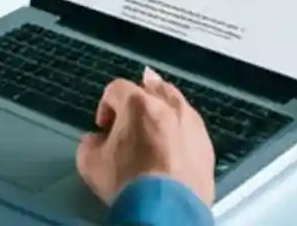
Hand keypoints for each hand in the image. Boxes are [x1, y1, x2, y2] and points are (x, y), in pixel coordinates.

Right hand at [76, 66, 215, 206]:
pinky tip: (173, 148)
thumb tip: (97, 141)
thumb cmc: (128, 182)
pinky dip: (180, 131)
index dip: (105, 105)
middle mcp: (168, 106)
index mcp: (137, 104)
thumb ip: (89, 143)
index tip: (104, 128)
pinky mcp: (206, 144)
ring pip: (176, 104)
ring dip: (162, 112)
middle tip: (130, 118)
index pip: (116, 88)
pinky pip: (191, 127)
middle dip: (138, 99)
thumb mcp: (91, 164)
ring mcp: (192, 123)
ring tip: (153, 130)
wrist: (167, 209)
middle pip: (151, 87)